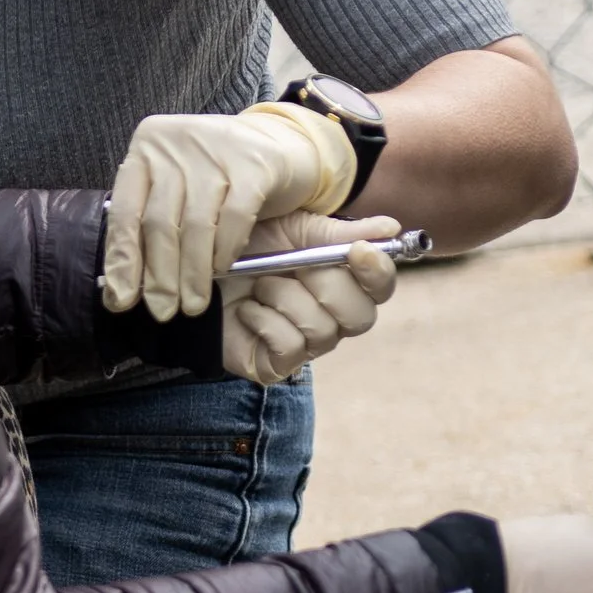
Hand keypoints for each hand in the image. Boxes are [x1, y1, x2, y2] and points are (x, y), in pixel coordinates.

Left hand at [103, 101, 358, 318]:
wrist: (280, 141)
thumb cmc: (219, 174)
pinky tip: (222, 270)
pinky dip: (225, 251)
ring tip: (192, 305)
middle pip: (160, 222)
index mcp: (147, 148)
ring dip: (192, 274)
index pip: (126, 212)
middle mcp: (176, 145)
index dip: (123, 260)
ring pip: (196, 226)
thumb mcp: (178, 186)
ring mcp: (216, 150)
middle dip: (159, 275)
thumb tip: (126, 283)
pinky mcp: (255, 164)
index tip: (122, 300)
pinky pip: (234, 220)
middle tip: (162, 311)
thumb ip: (152, 220)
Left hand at [221, 214, 401, 385]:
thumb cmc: (250, 248)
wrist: (200, 271)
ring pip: (322, 330)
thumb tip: (392, 227)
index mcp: (344, 282)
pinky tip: (248, 310)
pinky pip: (291, 346)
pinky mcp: (278, 365)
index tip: (358, 251)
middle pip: (361, 317)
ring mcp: (308, 345)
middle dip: (326, 286)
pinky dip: (265, 320)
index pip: (381, 288)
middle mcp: (333, 318)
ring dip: (285, 297)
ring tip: (260, 284)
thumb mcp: (295, 229)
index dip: (378, 273)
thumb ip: (340, 233)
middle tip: (293, 265)